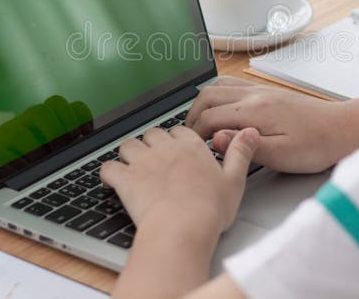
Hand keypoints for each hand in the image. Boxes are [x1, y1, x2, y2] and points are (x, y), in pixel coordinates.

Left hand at [100, 125, 259, 230]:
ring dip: (129, 154)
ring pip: (128, 145)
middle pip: (151, 134)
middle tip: (156, 161)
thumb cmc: (209, 210)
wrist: (182, 228)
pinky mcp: (125, 179)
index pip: (179, 130)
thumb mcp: (234, 180)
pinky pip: (107, 167)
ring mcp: (142, 162)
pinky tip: (112, 181)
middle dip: (151, 145)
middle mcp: (165, 148)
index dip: (176, 140)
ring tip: (134, 169)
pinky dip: (108, 173)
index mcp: (191, 146)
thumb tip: (250, 132)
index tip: (178, 151)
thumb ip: (240, 153)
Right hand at [185, 76, 357, 172]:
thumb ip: (244, 147)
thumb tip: (215, 139)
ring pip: (218, 86)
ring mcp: (261, 90)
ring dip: (204, 104)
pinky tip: (221, 111)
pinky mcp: (268, 92)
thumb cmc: (317, 145)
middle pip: (208, 95)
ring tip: (201, 126)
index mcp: (255, 109)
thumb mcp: (280, 155)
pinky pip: (233, 85)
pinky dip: (219, 96)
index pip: (209, 116)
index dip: (195, 134)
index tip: (192, 150)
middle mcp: (255, 94)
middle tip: (191, 139)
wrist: (344, 128)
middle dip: (193, 116)